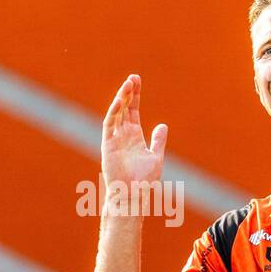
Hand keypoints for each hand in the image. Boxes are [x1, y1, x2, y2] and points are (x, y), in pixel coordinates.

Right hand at [100, 74, 166, 213]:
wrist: (132, 194)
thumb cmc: (144, 180)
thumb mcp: (156, 156)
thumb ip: (158, 140)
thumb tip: (163, 125)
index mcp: (135, 136)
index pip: (133, 111)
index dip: (135, 96)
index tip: (137, 81)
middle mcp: (123, 134)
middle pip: (125, 108)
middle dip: (128, 92)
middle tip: (133, 77)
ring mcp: (114, 138)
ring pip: (116, 113)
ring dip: (121, 98)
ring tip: (128, 84)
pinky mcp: (107, 144)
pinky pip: (109, 124)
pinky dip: (114, 112)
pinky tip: (120, 101)